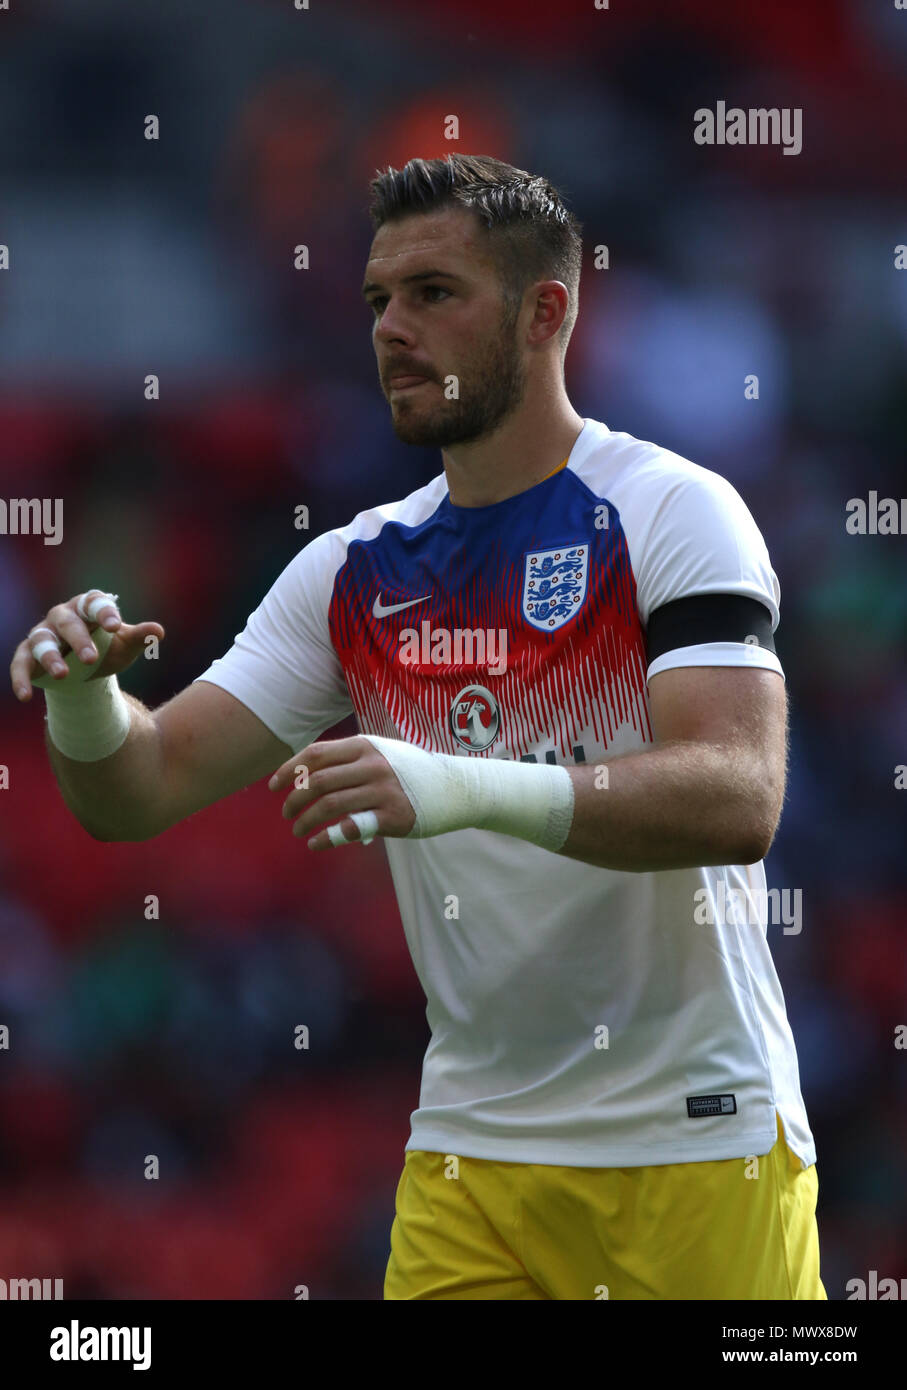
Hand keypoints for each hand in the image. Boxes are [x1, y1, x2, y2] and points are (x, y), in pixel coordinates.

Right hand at [10, 590, 164, 700]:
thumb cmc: (107, 648)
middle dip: (79, 640)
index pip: (93, 602)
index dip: (103, 612)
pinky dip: (21, 679)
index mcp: (86, 608)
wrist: (87, 670)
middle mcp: (62, 616)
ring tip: (63, 675)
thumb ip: (141, 637)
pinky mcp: (27, 655)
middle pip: (67, 622)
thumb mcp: (125, 645)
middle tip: (92, 660)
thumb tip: (159, 631)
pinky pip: (20, 663)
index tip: (115, 626)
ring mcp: (42, 634)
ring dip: (50, 657)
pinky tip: (25, 696)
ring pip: (41, 641)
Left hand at [268, 735, 415, 849]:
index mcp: (365, 746)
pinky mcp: (393, 817)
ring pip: (329, 805)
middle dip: (294, 800)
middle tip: (286, 813)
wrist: (454, 788)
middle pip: (318, 782)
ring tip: (297, 830)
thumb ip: (348, 758)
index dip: (289, 769)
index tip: (273, 786)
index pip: (316, 754)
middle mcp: (372, 766)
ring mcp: (383, 791)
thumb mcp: (381, 753)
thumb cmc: (409, 771)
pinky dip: (327, 838)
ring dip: (305, 820)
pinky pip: (350, 828)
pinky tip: (315, 843)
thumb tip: (304, 771)